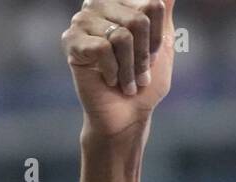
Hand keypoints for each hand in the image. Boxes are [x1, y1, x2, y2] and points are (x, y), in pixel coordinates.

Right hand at [62, 0, 176, 137]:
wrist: (128, 115)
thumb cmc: (146, 80)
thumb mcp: (164, 41)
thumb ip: (163, 7)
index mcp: (122, 0)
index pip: (152, 6)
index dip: (157, 38)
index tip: (151, 56)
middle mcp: (100, 3)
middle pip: (138, 21)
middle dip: (144, 55)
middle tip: (139, 73)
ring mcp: (83, 20)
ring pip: (121, 36)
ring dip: (130, 68)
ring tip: (125, 81)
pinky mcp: (71, 40)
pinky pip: (102, 48)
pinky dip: (113, 71)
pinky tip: (108, 79)